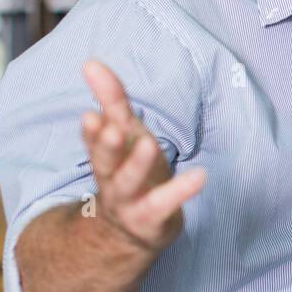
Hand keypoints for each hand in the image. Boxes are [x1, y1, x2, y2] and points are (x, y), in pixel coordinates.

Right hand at [80, 59, 205, 253]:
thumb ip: (112, 100)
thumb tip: (90, 63)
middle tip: (111, 128)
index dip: (92, 131)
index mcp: (107, 157)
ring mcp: (130, 202)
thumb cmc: (132, 171)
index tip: (90, 115)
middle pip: (104, 163)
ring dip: (136, 165)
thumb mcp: (125, 134)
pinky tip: (200, 176)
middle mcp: (112, 180)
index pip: (94, 141)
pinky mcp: (153, 218)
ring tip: (150, 144)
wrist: (133, 229)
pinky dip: (181, 191)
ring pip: (129, 184)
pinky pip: (165, 205)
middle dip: (106, 146)